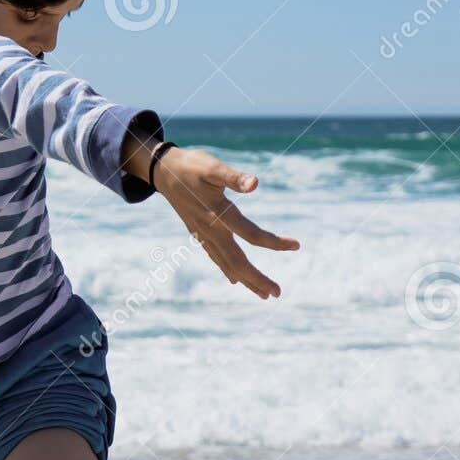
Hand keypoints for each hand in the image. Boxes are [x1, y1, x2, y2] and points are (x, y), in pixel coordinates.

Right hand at [150, 145, 298, 299]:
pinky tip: (235, 279)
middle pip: (237, 261)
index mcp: (218, 213)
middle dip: (257, 279)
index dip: (274, 242)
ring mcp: (202, 234)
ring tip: (263, 294)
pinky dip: (227, 270)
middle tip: (278, 293)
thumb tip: (254, 184)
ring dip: (246, 280)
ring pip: (226, 263)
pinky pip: (215, 257)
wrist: (162, 171)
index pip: (251, 234)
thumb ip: (233, 177)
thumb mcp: (212, 166)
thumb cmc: (191, 166)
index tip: (296, 246)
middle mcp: (210, 230)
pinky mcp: (198, 233)